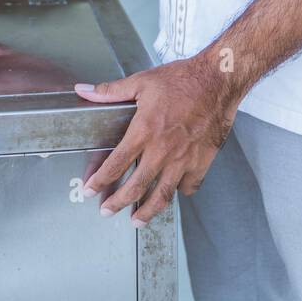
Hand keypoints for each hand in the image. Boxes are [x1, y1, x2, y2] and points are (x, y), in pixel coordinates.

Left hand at [73, 54, 241, 224]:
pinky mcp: (202, 162)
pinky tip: (173, 192)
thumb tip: (83, 91)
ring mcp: (183, 160)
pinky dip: (179, 192)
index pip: (116, 164)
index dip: (100, 181)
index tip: (90, 190)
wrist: (217, 81)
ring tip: (136, 220)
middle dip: (118, 203)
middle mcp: (162, 150)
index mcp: (145, 131)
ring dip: (147, 211)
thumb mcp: (142, 81)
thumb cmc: (181, 80)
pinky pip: (188, 186)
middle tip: (107, 211)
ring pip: (162, 194)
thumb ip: (110, 91)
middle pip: (136, 186)